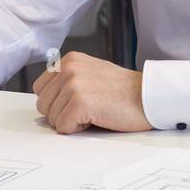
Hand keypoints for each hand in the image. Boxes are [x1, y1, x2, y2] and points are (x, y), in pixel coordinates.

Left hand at [33, 51, 151, 133]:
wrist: (149, 97)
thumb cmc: (124, 91)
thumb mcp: (91, 73)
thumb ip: (68, 80)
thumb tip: (47, 102)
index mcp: (69, 60)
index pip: (40, 90)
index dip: (58, 102)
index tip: (79, 101)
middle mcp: (68, 68)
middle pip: (43, 105)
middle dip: (62, 113)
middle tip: (89, 108)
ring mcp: (74, 84)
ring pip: (52, 118)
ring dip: (72, 122)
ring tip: (95, 111)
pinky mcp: (81, 102)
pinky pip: (63, 127)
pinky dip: (79, 129)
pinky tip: (97, 118)